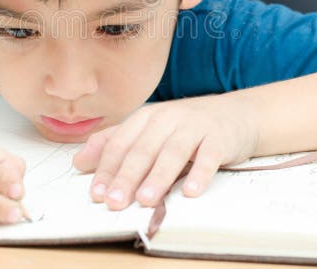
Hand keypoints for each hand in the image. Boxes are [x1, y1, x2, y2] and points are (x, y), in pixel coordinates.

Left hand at [72, 95, 258, 209]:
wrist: (237, 114)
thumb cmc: (186, 127)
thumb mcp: (149, 131)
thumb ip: (115, 144)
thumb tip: (78, 162)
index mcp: (146, 117)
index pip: (120, 143)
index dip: (107, 168)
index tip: (97, 193)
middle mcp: (168, 118)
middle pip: (143, 149)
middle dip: (127, 176)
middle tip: (115, 201)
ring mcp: (195, 126)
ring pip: (172, 152)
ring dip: (158, 177)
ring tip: (145, 200)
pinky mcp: (220, 137)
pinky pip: (208, 156)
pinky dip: (200, 173)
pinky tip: (191, 191)